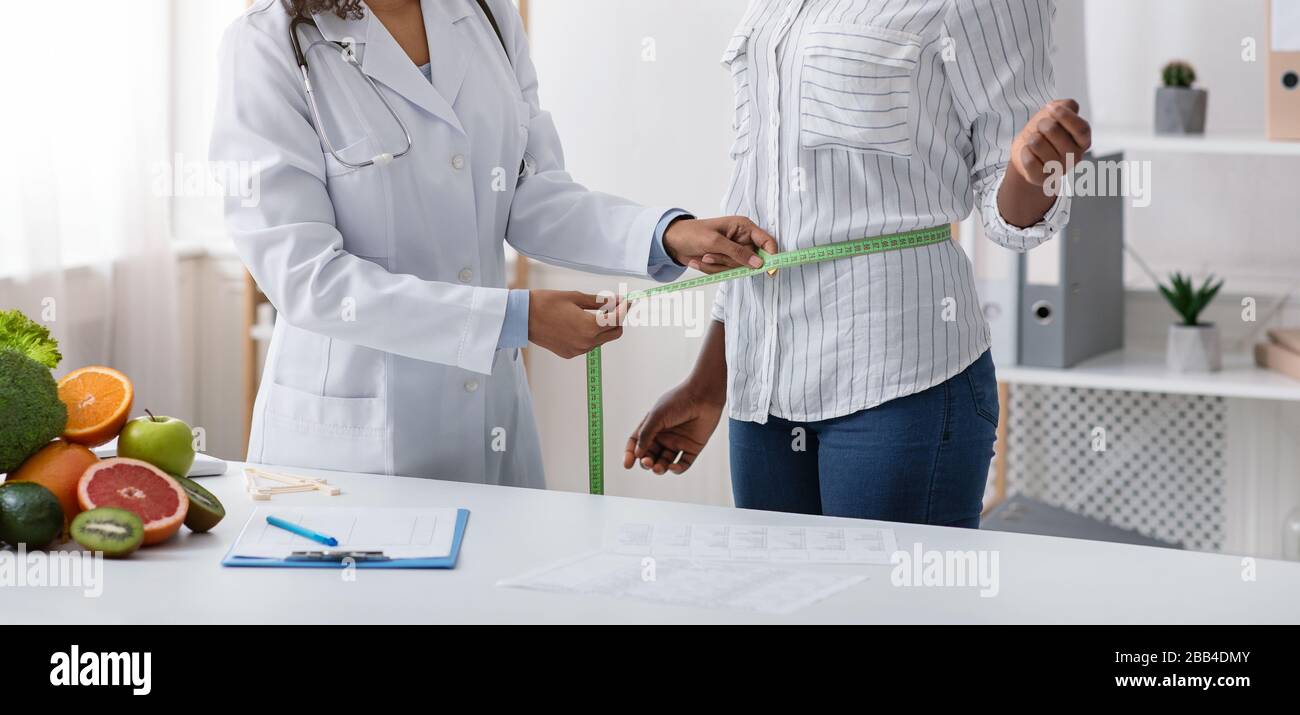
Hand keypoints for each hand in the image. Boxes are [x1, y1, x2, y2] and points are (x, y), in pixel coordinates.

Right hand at [527, 290, 627, 358]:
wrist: (522, 318)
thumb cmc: (546, 303)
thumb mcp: (575, 297)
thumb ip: (599, 301)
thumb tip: (617, 301)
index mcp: (589, 327)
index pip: (617, 319)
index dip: (625, 308)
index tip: (628, 300)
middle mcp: (586, 342)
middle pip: (614, 333)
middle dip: (617, 320)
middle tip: (612, 306)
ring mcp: (578, 350)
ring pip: (602, 340)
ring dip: (603, 327)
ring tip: (593, 312)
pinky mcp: (570, 354)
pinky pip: (588, 345)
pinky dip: (590, 334)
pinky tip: (579, 322)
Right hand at [623, 381, 724, 474]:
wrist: (703, 396)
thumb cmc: (678, 401)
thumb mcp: (656, 416)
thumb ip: (645, 434)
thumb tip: (637, 454)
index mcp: (652, 426)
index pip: (636, 443)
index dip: (630, 454)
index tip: (627, 465)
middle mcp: (664, 436)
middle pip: (650, 455)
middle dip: (646, 462)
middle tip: (647, 462)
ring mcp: (678, 443)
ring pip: (664, 462)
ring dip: (659, 468)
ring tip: (658, 468)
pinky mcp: (692, 448)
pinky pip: (683, 464)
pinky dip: (677, 469)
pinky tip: (673, 467)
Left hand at [662, 216, 777, 274]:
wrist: (674, 242)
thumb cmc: (693, 233)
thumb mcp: (715, 242)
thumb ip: (738, 253)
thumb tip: (759, 263)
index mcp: (743, 227)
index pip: (767, 241)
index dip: (772, 255)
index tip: (770, 271)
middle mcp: (742, 239)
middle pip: (750, 260)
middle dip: (729, 262)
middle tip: (711, 254)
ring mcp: (733, 252)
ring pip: (737, 269)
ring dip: (718, 265)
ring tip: (704, 255)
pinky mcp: (725, 262)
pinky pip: (726, 272)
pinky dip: (712, 269)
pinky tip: (701, 259)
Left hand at [1009, 98, 1091, 190]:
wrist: (1026, 152)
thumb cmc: (1044, 131)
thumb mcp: (1055, 113)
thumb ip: (1066, 106)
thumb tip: (1066, 107)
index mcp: (1083, 141)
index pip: (1081, 129)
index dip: (1064, 116)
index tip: (1050, 107)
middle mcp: (1075, 157)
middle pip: (1055, 132)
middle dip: (1042, 124)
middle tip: (1041, 126)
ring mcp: (1059, 170)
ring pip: (1038, 144)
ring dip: (1032, 137)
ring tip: (1034, 141)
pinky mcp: (1042, 179)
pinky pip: (1029, 160)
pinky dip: (1024, 151)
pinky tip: (1028, 152)